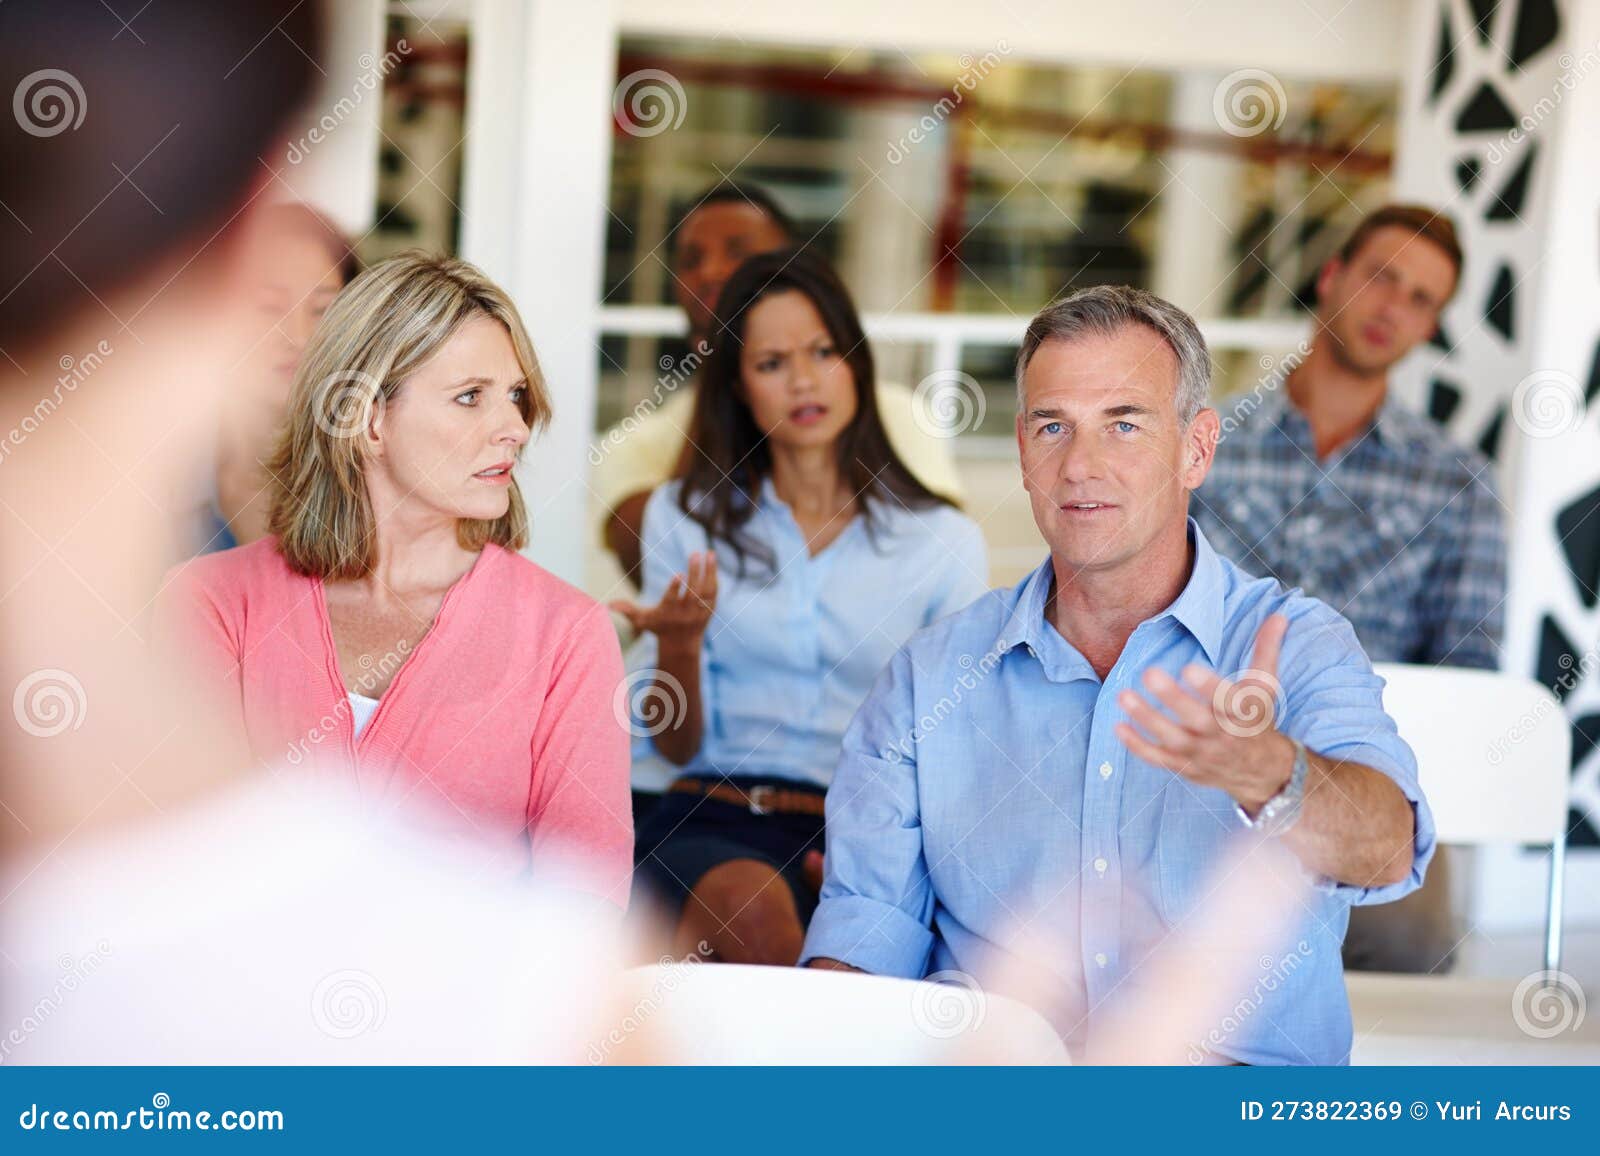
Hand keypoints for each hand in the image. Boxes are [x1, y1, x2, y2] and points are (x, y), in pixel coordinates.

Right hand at [609, 551, 717, 648]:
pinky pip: (714, 591)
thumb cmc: (658, 627)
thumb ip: (627, 610)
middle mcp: (686, 613)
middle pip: (693, 592)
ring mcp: (699, 611)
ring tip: (709, 552)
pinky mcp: (709, 609)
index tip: (680, 574)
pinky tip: (712, 559)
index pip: (672, 600)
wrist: (681, 644)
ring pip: (706, 589)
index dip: (676, 588)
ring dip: (709, 570)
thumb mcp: (642, 620)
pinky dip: (714, 575)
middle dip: (695, 572)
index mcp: (669, 613)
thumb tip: (609, 604)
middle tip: (695, 553)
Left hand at [1113, 613, 1294, 814]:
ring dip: (1147, 719)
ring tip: (1124, 695)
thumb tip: (1279, 614)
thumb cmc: (1256, 720)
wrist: (1260, 772)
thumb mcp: (1265, 688)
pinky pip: (1159, 759)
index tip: (1190, 667)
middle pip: (1198, 719)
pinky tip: (1119, 725)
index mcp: (1243, 714)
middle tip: (1149, 673)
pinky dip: (1138, 746)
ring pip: (1173, 739)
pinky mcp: (1185, 767)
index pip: (1229, 701)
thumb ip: (1266, 650)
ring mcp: (1202, 754)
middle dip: (1173, 699)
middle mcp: (1223, 736)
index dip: (1210, 687)